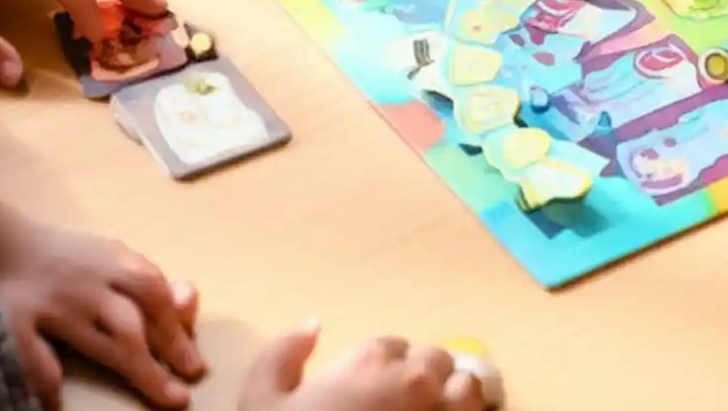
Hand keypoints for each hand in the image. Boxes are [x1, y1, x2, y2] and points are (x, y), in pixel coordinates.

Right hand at [0, 189, 202, 409]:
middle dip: (161, 357)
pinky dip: (46, 381)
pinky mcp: (12, 320)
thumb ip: (151, 284)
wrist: (3, 242)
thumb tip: (189, 305)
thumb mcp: (117, 259)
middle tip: (180, 395)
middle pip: (131, 323)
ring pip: (96, 340)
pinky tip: (60, 405)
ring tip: (159, 395)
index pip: (155, 296)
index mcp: (116, 265)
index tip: (194, 369)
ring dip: (131, 368)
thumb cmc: (75, 260)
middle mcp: (87, 285)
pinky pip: (32, 354)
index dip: (177, 332)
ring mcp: (51, 304)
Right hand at [239, 324, 485, 410]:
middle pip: (434, 360)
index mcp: (369, 361)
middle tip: (403, 404)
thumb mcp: (261, 402)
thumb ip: (282, 355)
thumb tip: (313, 324)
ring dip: (454, 394)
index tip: (371, 390)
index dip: (381, 367)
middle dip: (420, 376)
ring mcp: (445, 410)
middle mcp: (415, 378)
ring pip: (467, 385)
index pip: (392, 346)